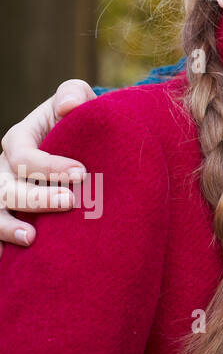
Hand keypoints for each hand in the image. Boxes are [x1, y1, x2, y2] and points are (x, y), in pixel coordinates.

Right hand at [0, 80, 94, 249]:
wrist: (84, 142)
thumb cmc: (79, 118)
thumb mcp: (76, 98)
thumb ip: (72, 94)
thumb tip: (68, 106)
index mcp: (18, 141)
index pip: (25, 156)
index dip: (50, 166)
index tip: (81, 173)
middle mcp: (5, 169)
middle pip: (8, 187)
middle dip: (36, 197)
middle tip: (69, 202)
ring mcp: (4, 193)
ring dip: (8, 226)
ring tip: (32, 238)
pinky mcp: (12, 213)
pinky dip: (1, 244)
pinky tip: (9, 259)